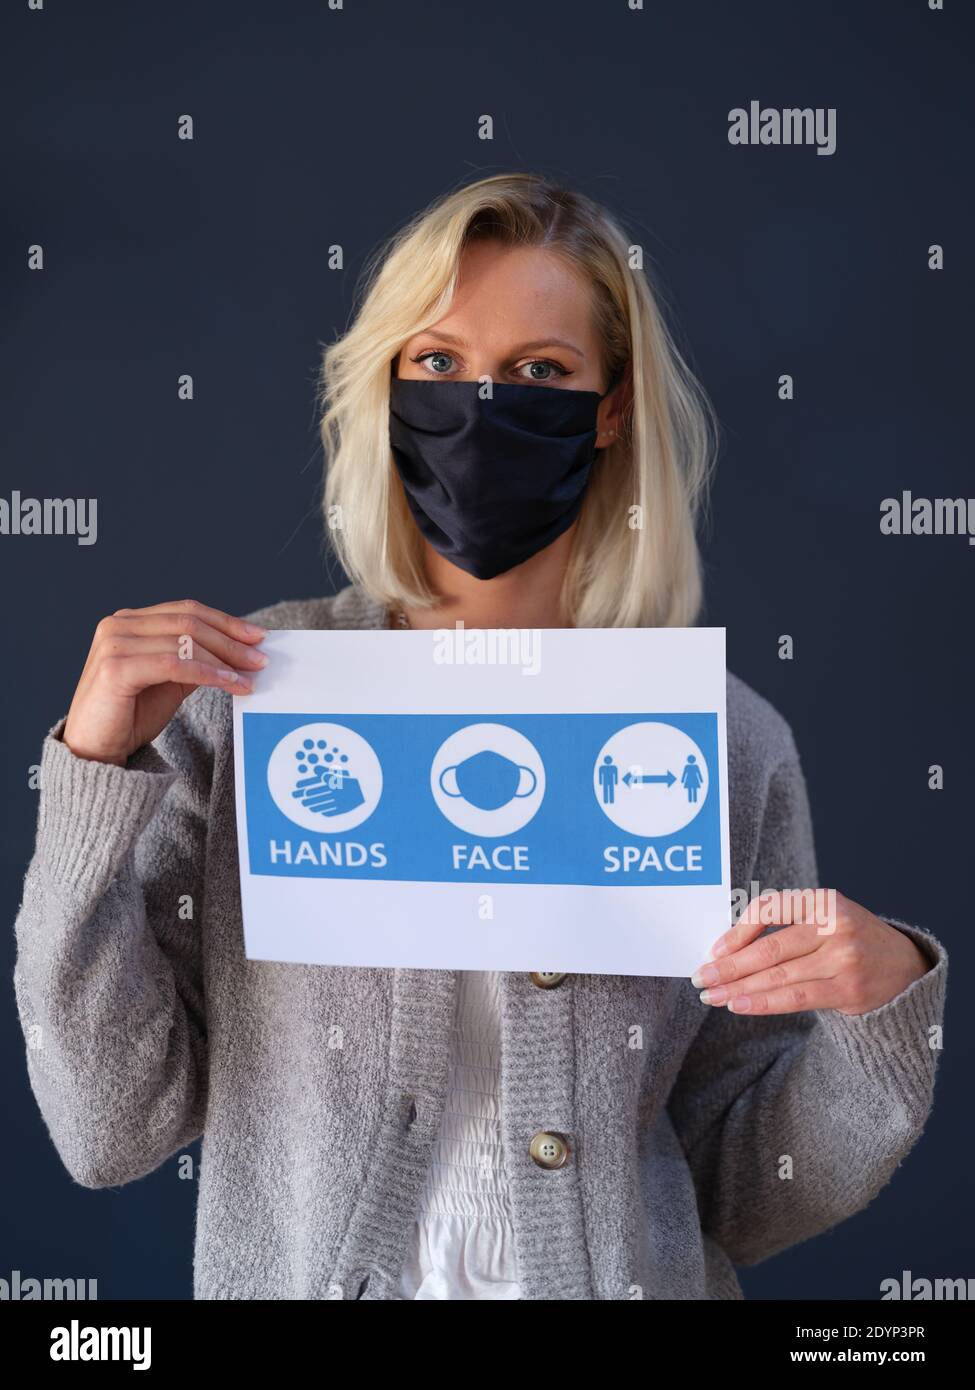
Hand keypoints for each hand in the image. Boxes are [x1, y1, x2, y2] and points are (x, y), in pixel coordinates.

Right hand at [62, 599, 267, 766]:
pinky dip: (206, 672)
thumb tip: (239, 651)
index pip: (186, 611)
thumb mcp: (170, 681)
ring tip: (250, 675)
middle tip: (261, 658)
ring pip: (184, 641)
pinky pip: (173, 665)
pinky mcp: (115, 668)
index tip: (258, 637)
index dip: (225, 621)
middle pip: (188, 622)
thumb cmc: (129, 717)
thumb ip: (195, 660)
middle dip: (231, 640)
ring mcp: (114, 644)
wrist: (95, 753)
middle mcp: (118, 625)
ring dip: (224, 658)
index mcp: (130, 622)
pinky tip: (229, 682)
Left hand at [691, 889, 930, 1016]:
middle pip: (770, 948)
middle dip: (729, 966)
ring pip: (779, 976)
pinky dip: (763, 1003)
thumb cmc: (848, 938)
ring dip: (739, 988)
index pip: (769, 908)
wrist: (905, 966)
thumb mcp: (824, 916)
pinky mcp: (849, 990)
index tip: (713, 951)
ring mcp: (845, 959)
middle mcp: (836, 926)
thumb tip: (726, 948)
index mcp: (824, 900)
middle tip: (701, 977)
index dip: (737, 931)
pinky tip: (739, 1005)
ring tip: (713, 996)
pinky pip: (795, 998)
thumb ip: (785, 924)